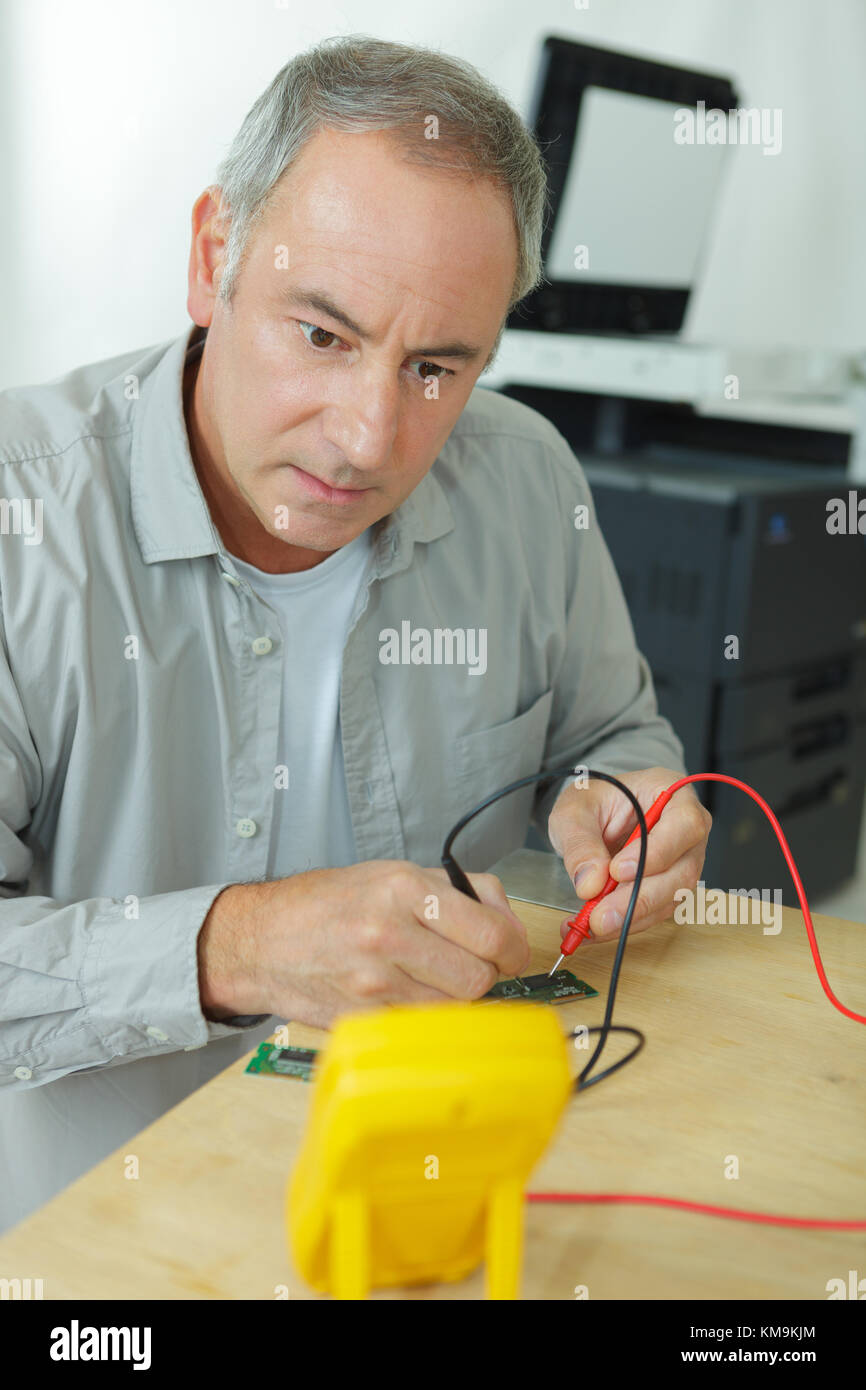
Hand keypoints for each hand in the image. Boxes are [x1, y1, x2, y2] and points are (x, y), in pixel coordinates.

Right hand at [198, 860, 530, 1027]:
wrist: (263, 939)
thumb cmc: (330, 903)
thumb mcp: (395, 872)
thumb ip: (460, 891)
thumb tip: (508, 921)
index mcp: (403, 890)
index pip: (491, 934)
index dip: (512, 948)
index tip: (509, 950)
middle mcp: (388, 934)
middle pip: (478, 978)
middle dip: (486, 974)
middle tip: (472, 962)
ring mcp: (373, 982)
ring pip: (454, 1007)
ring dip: (456, 995)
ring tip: (433, 973)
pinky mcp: (362, 1018)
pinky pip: (421, 1024)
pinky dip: (426, 1012)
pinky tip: (408, 991)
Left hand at [547, 766, 711, 942]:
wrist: (593, 815)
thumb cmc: (592, 801)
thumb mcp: (574, 811)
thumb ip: (580, 842)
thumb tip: (590, 884)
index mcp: (672, 793)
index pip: (684, 823)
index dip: (657, 852)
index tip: (619, 871)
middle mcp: (687, 829)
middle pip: (682, 870)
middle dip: (639, 899)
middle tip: (601, 916)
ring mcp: (683, 860)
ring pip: (671, 897)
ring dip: (631, 917)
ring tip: (591, 926)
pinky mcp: (670, 887)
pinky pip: (656, 911)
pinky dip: (624, 924)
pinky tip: (594, 929)